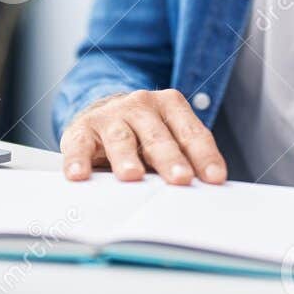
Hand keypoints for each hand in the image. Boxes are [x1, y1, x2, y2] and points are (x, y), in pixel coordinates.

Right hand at [60, 89, 226, 184]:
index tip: (215, 178)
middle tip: (181, 178)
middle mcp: (140, 105)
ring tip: (132, 176)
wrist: (103, 113)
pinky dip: (78, 160)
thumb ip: (183, 157)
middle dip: (170, 158)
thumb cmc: (143, 135)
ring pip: (121, 137)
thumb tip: (206, 189)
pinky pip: (79, 145)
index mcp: (170, 105)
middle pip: (157, 135)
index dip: (204, 155)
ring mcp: (110, 115)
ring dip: (126, 157)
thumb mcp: (167, 139)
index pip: (191, 132)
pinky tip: (79, 175)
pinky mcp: (81, 130)